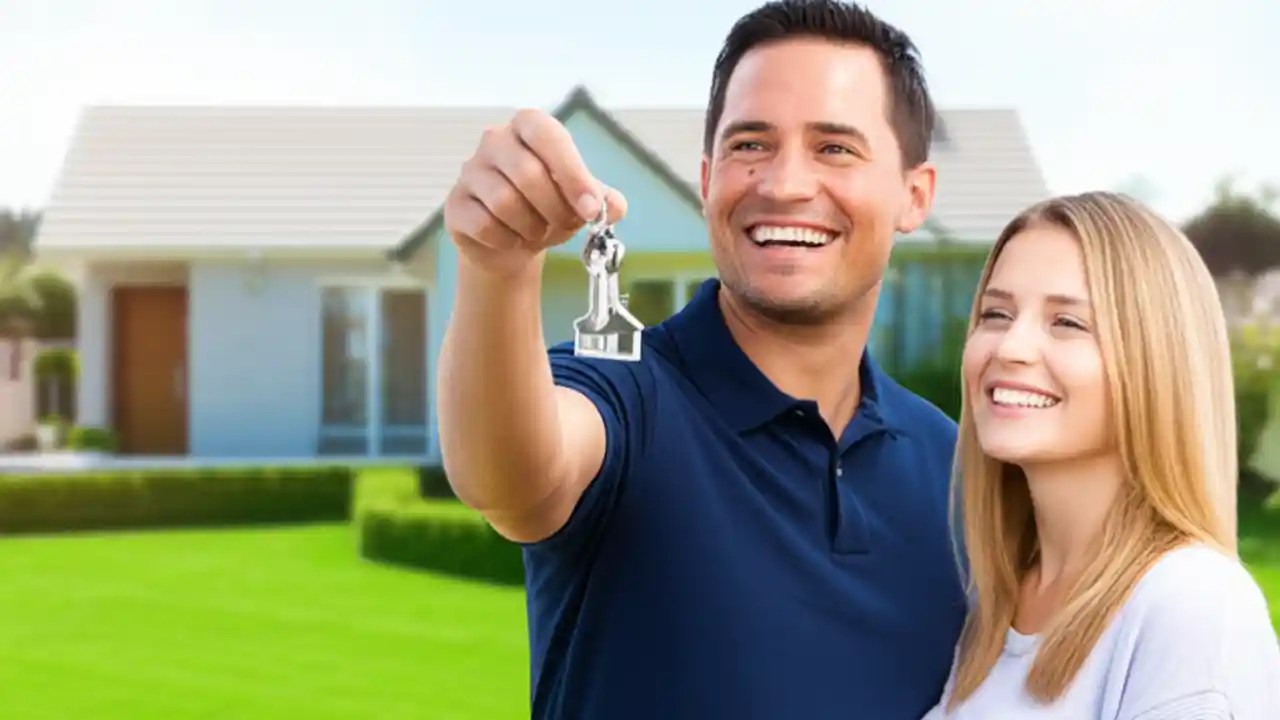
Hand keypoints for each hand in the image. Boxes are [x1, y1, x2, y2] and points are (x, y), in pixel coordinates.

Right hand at [443, 108, 627, 277]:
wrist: (513, 242)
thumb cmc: (549, 209)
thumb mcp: (582, 202)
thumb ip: (603, 199)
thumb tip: (611, 206)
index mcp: (529, 126)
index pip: (547, 134)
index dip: (571, 173)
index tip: (590, 209)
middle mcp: (495, 140)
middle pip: (527, 173)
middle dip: (554, 209)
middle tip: (564, 225)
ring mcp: (471, 171)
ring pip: (504, 202)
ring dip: (531, 227)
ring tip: (537, 231)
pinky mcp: (455, 204)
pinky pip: (484, 224)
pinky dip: (507, 240)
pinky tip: (512, 239)